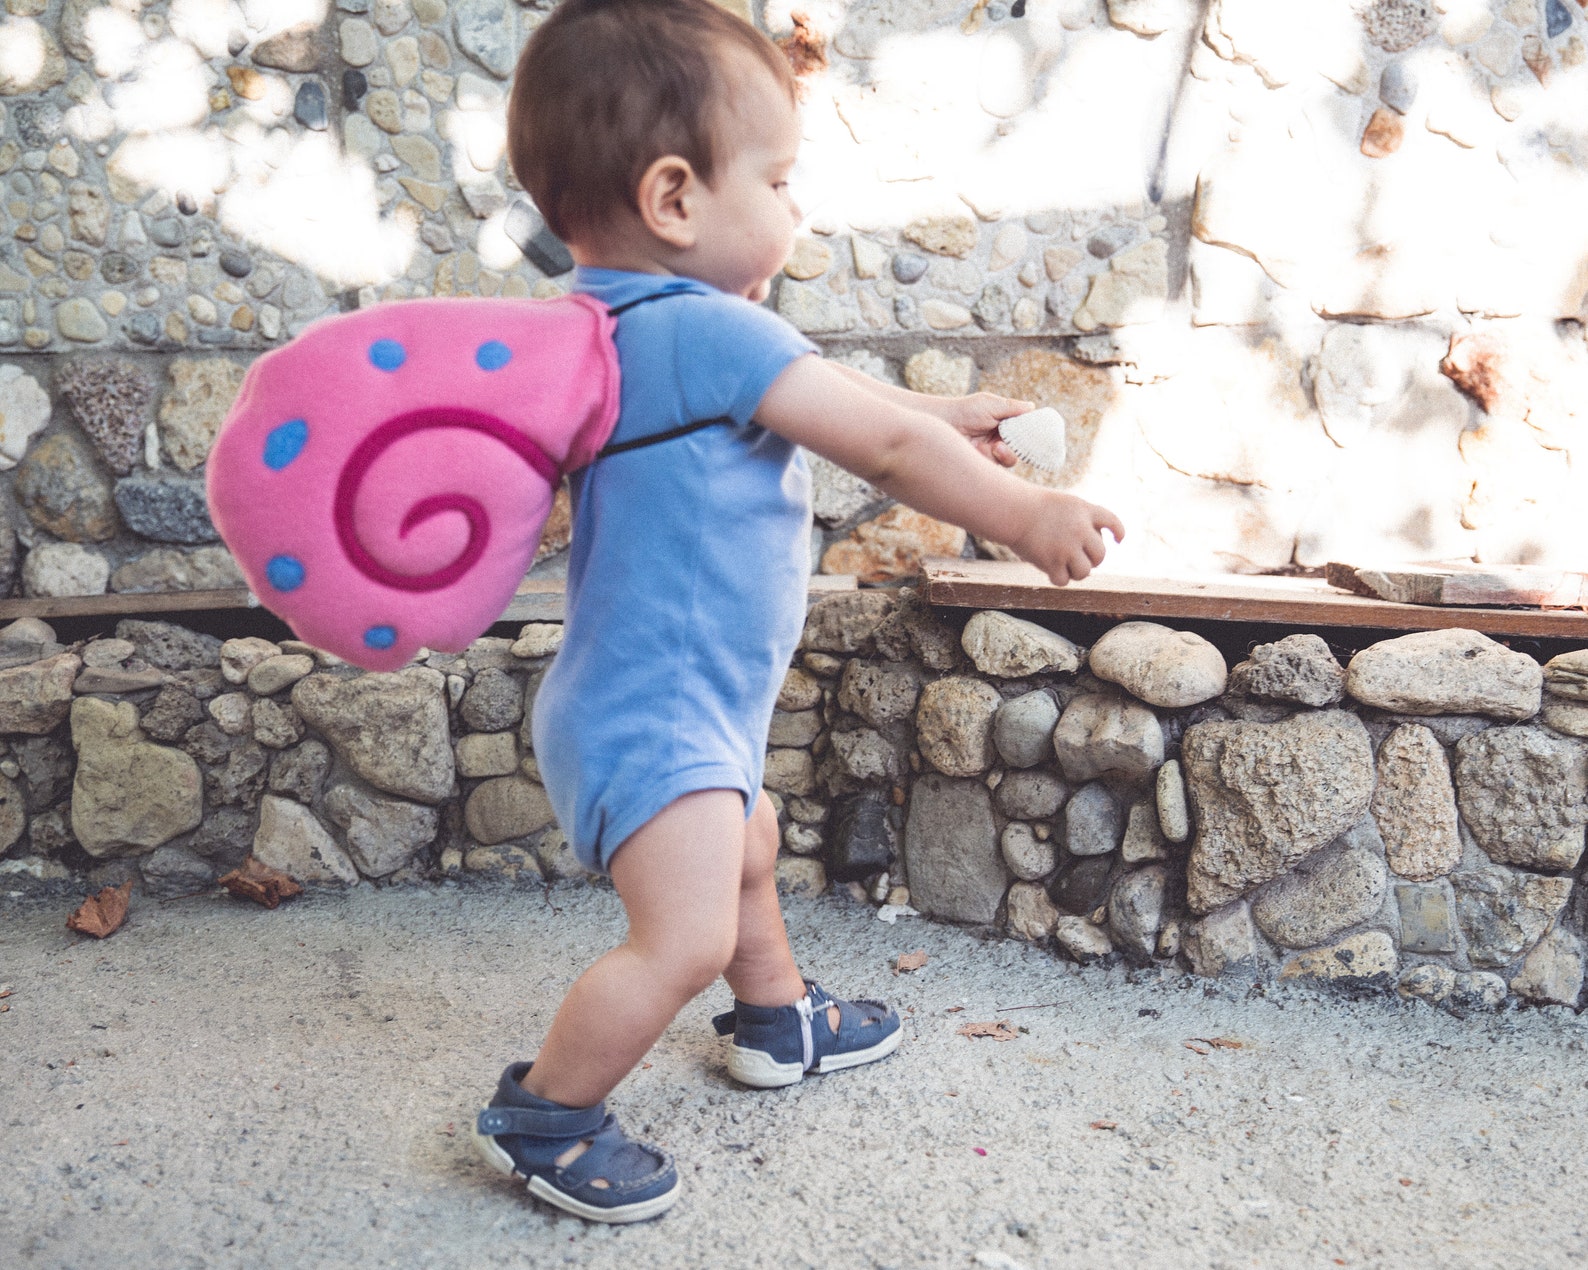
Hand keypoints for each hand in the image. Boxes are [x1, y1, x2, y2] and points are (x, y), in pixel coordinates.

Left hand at [925, 392, 1032, 466]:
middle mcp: (1001, 438)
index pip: (1025, 430)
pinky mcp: (983, 465)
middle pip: (1022, 448)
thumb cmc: (964, 411)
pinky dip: (992, 459)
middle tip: (1017, 442)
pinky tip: (982, 450)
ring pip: (1011, 460)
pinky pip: (996, 467)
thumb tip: (1033, 407)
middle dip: (1021, 447)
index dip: (1033, 434)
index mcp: (1005, 423)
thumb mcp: (990, 404)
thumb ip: (1011, 407)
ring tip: (996, 447)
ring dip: (1007, 454)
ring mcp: (993, 453)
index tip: (1039, 436)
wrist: (941, 424)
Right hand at [1008, 490, 1125, 586]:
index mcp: (1084, 510)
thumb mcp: (1061, 504)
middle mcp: (1081, 529)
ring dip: (1076, 572)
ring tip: (1064, 567)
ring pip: (1085, 571)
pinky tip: (1049, 571)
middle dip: (1092, 559)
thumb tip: (1087, 552)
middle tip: (1077, 558)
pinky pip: (1063, 580)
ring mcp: (1068, 546)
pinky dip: (1057, 577)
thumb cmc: (1030, 506)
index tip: (1119, 541)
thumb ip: (1078, 521)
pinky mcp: (1053, 561)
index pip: (1112, 521)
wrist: (1012, 509)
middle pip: (1100, 554)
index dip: (1118, 532)